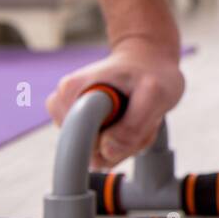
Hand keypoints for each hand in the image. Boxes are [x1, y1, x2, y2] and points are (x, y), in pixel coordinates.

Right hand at [45, 35, 185, 168]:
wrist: (148, 61)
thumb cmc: (151, 72)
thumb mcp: (154, 94)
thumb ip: (133, 126)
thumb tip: (106, 151)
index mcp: (72, 91)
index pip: (78, 141)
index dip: (109, 142)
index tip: (130, 121)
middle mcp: (64, 106)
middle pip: (90, 153)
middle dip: (124, 143)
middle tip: (142, 116)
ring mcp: (73, 120)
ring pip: (100, 156)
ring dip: (129, 143)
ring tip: (139, 116)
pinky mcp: (85, 131)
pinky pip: (106, 154)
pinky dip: (128, 144)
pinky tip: (135, 122)